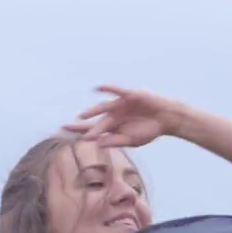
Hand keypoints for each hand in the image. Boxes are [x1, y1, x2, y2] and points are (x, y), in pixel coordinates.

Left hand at [64, 86, 193, 147]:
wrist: (166, 119)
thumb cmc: (149, 130)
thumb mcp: (131, 140)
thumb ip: (115, 141)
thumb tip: (98, 144)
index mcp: (113, 127)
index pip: (94, 130)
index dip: (81, 132)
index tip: (66, 137)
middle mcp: (114, 115)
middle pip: (95, 120)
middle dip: (81, 125)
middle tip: (65, 127)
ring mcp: (121, 105)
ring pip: (103, 108)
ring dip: (92, 111)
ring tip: (81, 116)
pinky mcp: (129, 95)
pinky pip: (116, 91)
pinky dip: (107, 88)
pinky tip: (97, 88)